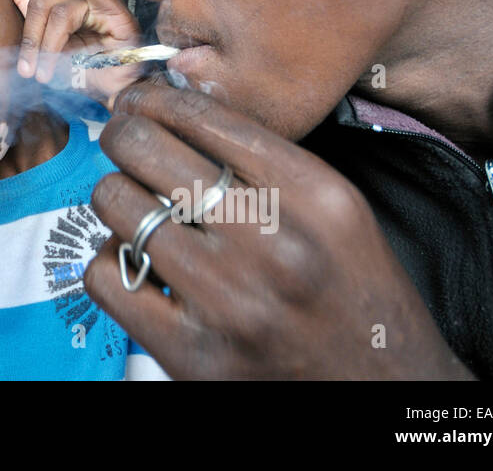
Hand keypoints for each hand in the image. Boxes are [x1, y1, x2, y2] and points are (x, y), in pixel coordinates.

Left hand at [8, 0, 140, 98]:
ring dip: (48, 45)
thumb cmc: (83, 72)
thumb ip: (31, 14)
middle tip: (28, 70)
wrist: (111, 95)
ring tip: (45, 73)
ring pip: (59, 10)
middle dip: (31, 37)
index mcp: (63, 0)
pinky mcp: (114, 12)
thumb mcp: (48, 46)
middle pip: (42, 0)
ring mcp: (97, 2)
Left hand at [83, 83, 473, 378]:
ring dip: (115, 198)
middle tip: (122, 141)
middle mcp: (273, 243)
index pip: (203, 116)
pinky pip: (105, 275)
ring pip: (117, 204)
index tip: (139, 101)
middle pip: (146, 148)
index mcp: (315, 196)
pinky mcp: (193, 355)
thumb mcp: (338, 212)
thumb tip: (174, 114)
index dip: (155, 99)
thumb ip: (268, 163)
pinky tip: (134, 260)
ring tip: (134, 207)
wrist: (387, 393)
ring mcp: (229, 301)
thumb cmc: (355, 298)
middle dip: (124, 135)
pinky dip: (108, 260)